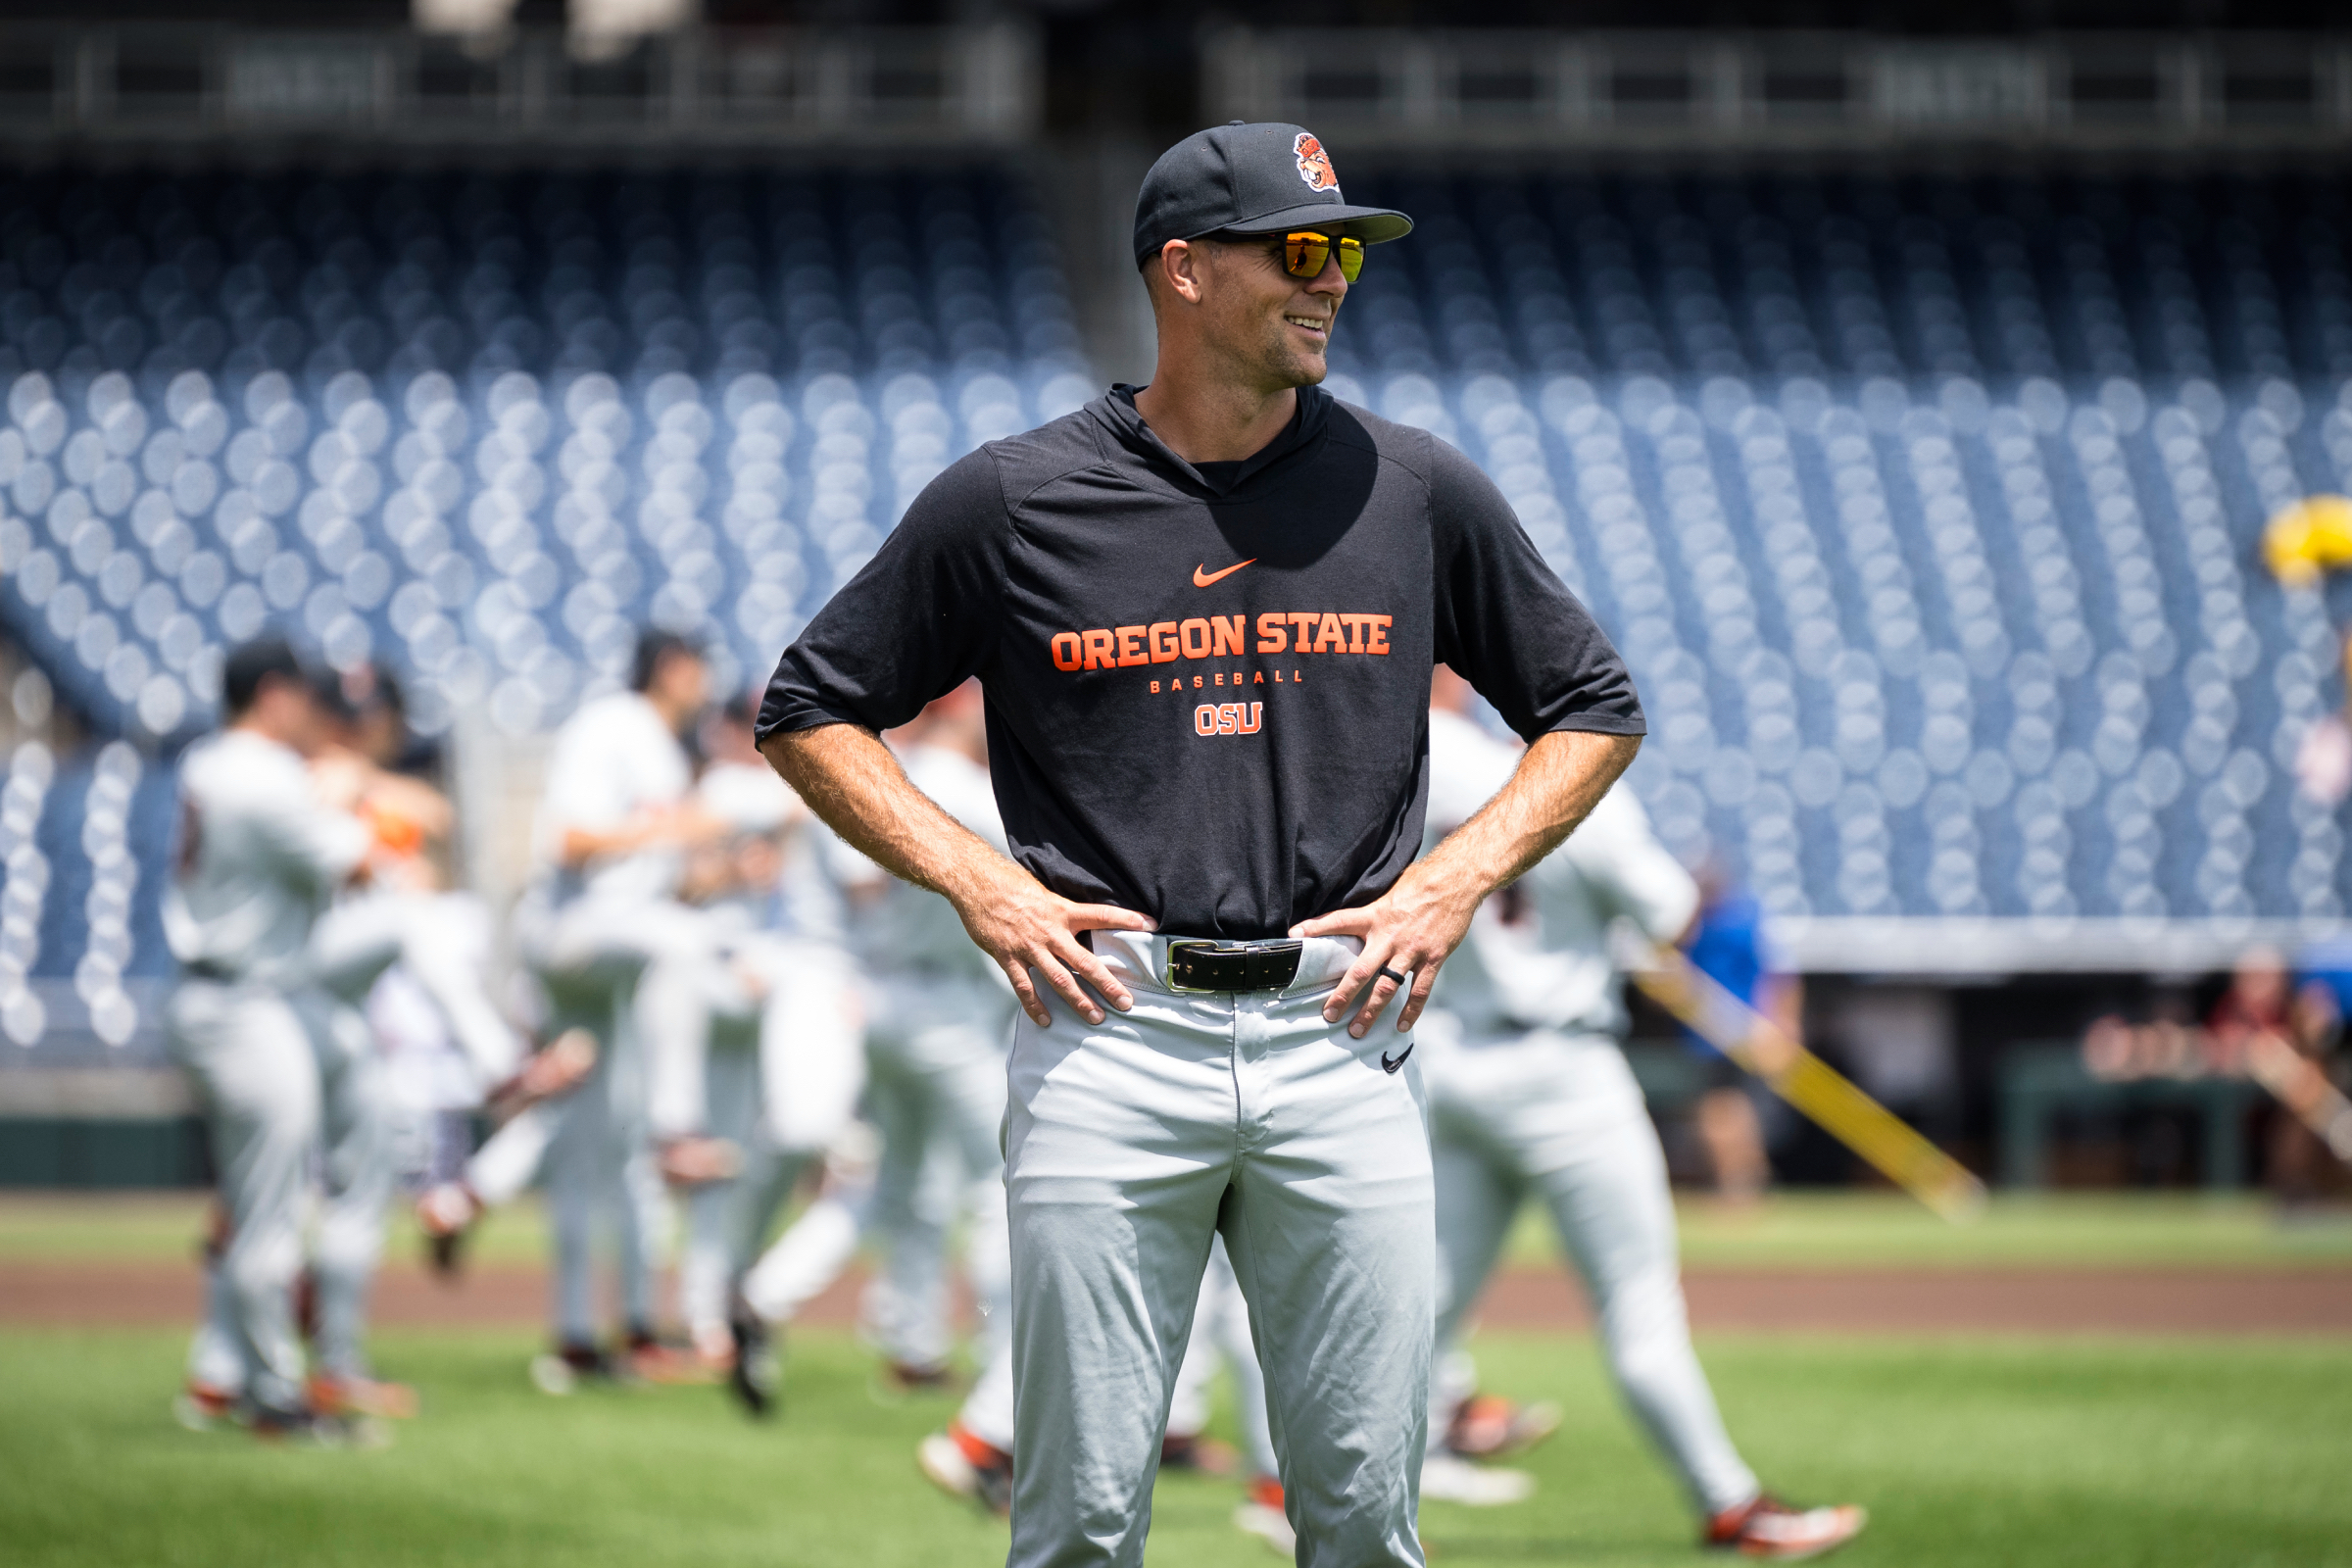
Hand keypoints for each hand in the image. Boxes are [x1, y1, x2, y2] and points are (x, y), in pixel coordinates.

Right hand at [950, 859, 1153, 1028]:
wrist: (976, 882)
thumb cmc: (1009, 883)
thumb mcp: (1043, 891)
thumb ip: (1060, 909)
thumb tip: (1077, 918)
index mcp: (1062, 910)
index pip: (1101, 914)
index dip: (1126, 919)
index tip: (1150, 925)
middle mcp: (1050, 931)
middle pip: (1085, 962)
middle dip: (1107, 984)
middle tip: (1126, 1002)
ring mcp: (1029, 947)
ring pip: (1059, 980)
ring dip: (1078, 1001)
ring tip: (1095, 1018)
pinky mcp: (1008, 957)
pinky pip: (1025, 987)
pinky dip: (1035, 1006)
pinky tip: (1046, 1021)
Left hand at [1290, 858, 1481, 1038]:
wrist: (1456, 881)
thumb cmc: (1421, 881)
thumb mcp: (1390, 888)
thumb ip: (1373, 907)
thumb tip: (1355, 916)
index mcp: (1375, 915)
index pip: (1339, 921)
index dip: (1315, 928)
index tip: (1294, 936)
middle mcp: (1389, 936)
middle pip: (1360, 971)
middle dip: (1342, 995)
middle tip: (1328, 1015)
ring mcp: (1411, 950)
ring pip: (1386, 987)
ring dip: (1370, 1011)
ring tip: (1357, 1030)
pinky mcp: (1432, 958)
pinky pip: (1420, 991)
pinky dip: (1411, 1011)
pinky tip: (1400, 1025)